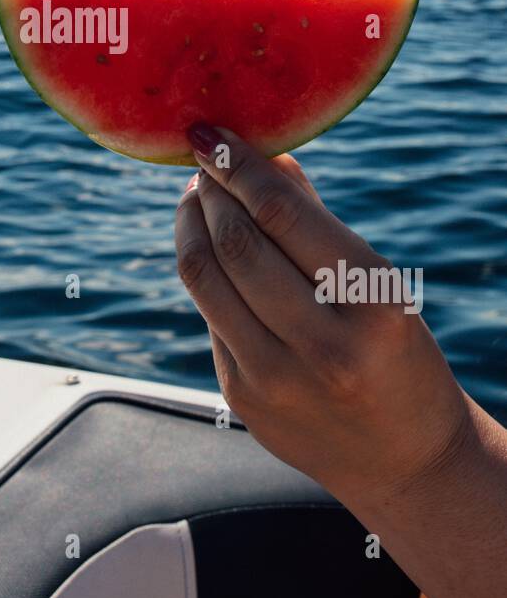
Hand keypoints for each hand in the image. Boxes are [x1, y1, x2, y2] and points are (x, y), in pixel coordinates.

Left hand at [175, 123, 472, 510]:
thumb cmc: (395, 354)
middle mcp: (322, 344)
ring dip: (191, 224)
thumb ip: (316, 222)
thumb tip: (264, 158)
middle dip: (209, 191)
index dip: (240, 167)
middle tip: (203, 161)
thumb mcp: (378, 284)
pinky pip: (209, 314)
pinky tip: (210, 248)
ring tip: (197, 197)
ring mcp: (274, 377)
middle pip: (235, 244)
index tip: (214, 135)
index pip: (284, 216)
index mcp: (372, 304)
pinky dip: (205, 271)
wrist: (405, 462)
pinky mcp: (241, 396)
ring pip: (204, 278)